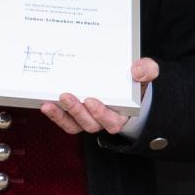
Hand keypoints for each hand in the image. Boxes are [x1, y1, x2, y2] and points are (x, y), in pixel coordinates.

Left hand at [42, 58, 159, 137]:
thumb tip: (137, 71)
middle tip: (66, 96)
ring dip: (61, 116)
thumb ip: (147, 70)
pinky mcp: (75, 115)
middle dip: (77, 111)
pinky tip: (46, 104)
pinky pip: (65, 120)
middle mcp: (103, 120)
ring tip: (49, 104)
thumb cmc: (135, 80)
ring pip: (74, 125)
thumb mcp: (147, 71)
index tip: (91, 101)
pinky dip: (55, 114)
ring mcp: (88, 119)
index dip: (101, 114)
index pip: (112, 121)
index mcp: (122, 114)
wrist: (127, 81)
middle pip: (90, 124)